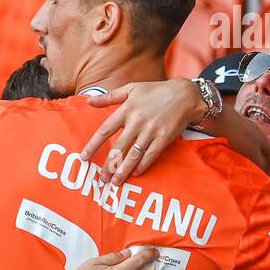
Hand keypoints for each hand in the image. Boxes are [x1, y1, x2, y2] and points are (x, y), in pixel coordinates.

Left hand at [81, 80, 205, 183]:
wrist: (185, 94)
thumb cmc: (155, 91)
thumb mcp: (131, 88)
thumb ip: (109, 96)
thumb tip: (89, 101)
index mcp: (126, 109)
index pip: (105, 130)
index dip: (93, 145)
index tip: (84, 157)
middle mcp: (137, 121)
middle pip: (118, 147)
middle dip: (109, 165)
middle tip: (101, 178)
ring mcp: (151, 131)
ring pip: (134, 154)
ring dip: (123, 170)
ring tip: (115, 181)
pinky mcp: (164, 137)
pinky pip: (151, 155)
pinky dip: (142, 165)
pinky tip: (135, 173)